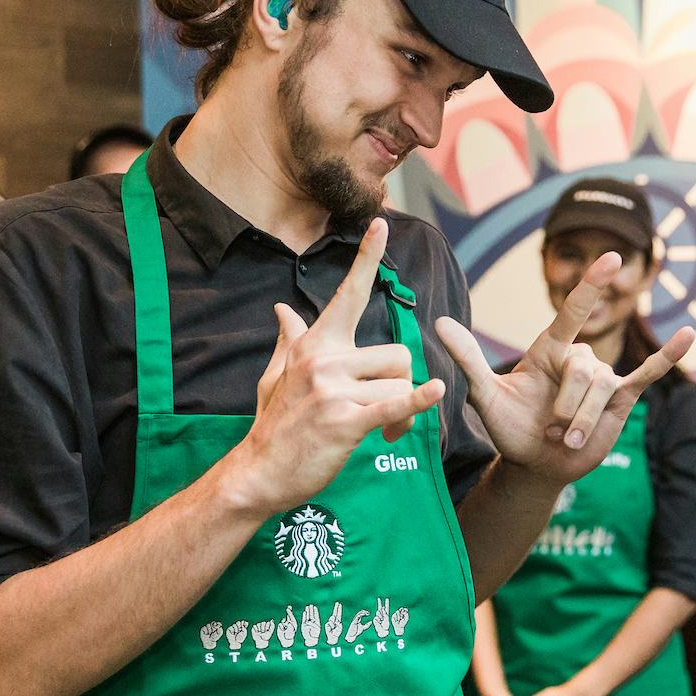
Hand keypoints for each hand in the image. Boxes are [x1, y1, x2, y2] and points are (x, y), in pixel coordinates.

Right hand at [219, 220, 445, 516]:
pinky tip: (436, 393)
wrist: (259, 471)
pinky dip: (417, 402)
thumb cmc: (273, 424)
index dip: (366, 258)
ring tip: (382, 432)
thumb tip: (282, 309)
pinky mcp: (346, 422)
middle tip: (387, 415)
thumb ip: (288, 339)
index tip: (380, 224)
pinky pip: (393, 404)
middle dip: (400, 386)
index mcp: (315, 344)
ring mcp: (335, 390)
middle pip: (398, 355)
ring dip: (402, 413)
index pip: (347, 294)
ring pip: (400, 385)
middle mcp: (325, 360)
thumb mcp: (275, 375)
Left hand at [436, 254, 694, 485]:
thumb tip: (439, 324)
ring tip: (566, 440)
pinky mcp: (621, 400)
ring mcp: (602, 378)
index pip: (574, 311)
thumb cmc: (509, 426)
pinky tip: (690, 335)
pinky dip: (668, 357)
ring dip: (583, 421)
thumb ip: (468, 358)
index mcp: (550, 349)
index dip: (591, 285)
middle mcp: (579, 358)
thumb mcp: (484, 395)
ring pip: (602, 390)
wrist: (535, 463)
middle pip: (584, 371)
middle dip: (566, 407)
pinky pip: (647, 375)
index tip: (611, 257)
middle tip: (551, 430)